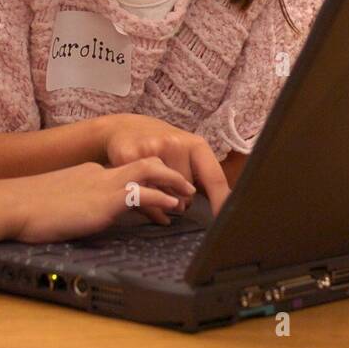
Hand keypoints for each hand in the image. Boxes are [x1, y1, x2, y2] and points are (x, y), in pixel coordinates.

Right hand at [9, 159, 195, 242]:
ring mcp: (103, 185)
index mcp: (90, 173)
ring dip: (172, 182)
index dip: (149, 181)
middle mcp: (100, 174)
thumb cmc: (27, 209)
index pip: (127, 172)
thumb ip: (78, 205)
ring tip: (188, 195)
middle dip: (169, 172)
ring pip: (149, 172)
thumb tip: (86, 216)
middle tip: (186, 187)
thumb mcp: (60, 203)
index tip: (163, 193)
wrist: (11, 204)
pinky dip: (161, 199)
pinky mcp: (103, 201)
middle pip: (144, 162)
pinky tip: (172, 208)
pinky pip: (142, 194)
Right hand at [101, 113, 230, 216]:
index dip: (221, 201)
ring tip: (159, 190)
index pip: (214, 178)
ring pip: (165, 197)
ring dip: (165, 202)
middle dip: (183, 199)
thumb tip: (221, 205)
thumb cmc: (161, 145)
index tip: (225, 220)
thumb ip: (202, 175)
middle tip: (172, 190)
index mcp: (195, 144)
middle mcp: (175, 144)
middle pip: (188, 195)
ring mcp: (151, 149)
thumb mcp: (186, 152)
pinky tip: (147, 202)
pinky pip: (143, 196)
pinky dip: (149, 209)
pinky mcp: (128, 157)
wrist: (123, 126)